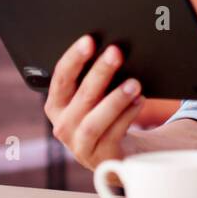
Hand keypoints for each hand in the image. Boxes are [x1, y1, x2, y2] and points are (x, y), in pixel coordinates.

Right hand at [43, 35, 145, 169]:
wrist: (114, 151)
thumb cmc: (103, 114)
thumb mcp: (93, 96)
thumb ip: (95, 78)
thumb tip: (114, 49)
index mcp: (56, 105)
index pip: (61, 77)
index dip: (74, 58)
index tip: (89, 40)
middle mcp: (63, 125)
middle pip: (81, 96)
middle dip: (99, 72)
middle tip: (116, 53)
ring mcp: (79, 145)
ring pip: (94, 121)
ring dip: (115, 99)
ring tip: (134, 83)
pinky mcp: (100, 157)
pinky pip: (113, 135)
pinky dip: (127, 115)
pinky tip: (139, 100)